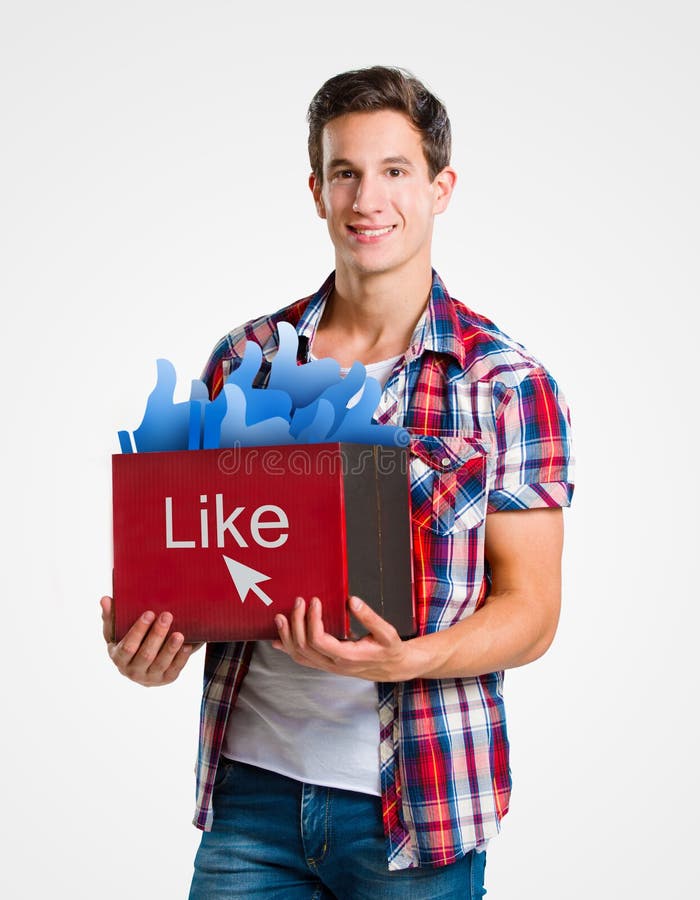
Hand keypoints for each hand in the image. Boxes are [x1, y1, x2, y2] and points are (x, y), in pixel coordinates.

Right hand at [100, 596, 200, 686]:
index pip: (128, 647)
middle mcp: (132, 671)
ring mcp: (150, 677)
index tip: (149, 613)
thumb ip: (110, 616)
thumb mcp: (116, 631)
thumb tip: (105, 599)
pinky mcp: (166, 679)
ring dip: (170, 648)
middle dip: (157, 635)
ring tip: (179, 634)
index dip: (138, 631)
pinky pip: (174, 669)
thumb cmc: (127, 642)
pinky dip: (181, 658)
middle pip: (146, 654)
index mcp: (118, 657)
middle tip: (167, 616)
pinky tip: (187, 646)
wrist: (142, 664)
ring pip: (160, 663)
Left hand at [271, 595, 417, 681]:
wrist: (392, 668)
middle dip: (297, 622)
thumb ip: (370, 617)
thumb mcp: (387, 633)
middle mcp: (334, 665)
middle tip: (299, 601)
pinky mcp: (326, 665)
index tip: (315, 601)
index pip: (319, 641)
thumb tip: (353, 601)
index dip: (312, 620)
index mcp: (348, 657)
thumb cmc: (390, 649)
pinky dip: (288, 649)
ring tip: (280, 618)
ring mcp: (328, 667)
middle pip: (304, 647)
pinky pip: (303, 660)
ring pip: (300, 656)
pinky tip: (278, 640)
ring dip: (287, 636)